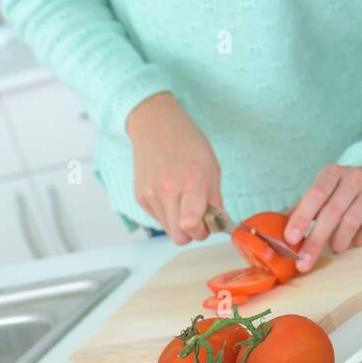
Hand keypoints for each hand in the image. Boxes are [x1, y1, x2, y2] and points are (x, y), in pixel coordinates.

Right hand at [125, 91, 223, 244]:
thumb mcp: (212, 167)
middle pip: (179, 237)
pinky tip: (171, 194)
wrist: (156, 125)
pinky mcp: (140, 197)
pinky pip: (158, 219)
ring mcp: (150, 195)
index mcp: (190, 182)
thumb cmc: (187, 142)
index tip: (209, 223)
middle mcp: (167, 191)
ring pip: (168, 230)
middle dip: (192, 233)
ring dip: (179, 223)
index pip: (191, 225)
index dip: (203, 231)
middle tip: (199, 217)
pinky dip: (168, 214)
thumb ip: (216, 199)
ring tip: (184, 200)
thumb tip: (221, 223)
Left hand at [283, 165, 361, 270]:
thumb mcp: (325, 193)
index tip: (290, 240)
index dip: (301, 218)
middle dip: (315, 241)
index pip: (314, 195)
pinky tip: (356, 242)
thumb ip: (302, 208)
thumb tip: (272, 228)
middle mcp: (353, 177)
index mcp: (331, 173)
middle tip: (305, 262)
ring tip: (336, 248)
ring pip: (351, 221)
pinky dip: (361, 240)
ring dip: (340, 241)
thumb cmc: (346, 192)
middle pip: (331, 212)